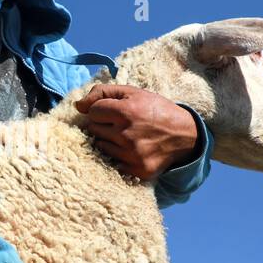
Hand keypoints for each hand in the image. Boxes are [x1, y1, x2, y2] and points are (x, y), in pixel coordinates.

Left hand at [74, 84, 200, 179]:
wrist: (185, 135)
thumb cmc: (156, 110)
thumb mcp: (133, 93)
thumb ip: (103, 92)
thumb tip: (78, 106)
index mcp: (126, 111)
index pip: (92, 112)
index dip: (100, 110)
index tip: (112, 111)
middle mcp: (127, 134)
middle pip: (94, 130)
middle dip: (103, 125)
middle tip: (119, 124)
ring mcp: (131, 155)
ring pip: (100, 147)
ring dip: (108, 141)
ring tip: (125, 136)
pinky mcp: (137, 170)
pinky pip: (112, 163)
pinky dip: (118, 157)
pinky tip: (129, 150)